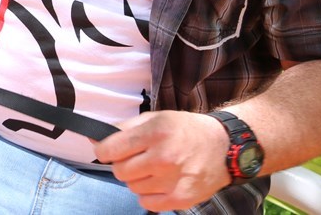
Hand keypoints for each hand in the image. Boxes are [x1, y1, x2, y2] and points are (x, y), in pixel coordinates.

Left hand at [95, 110, 231, 211]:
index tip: (107, 151)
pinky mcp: (180, 198)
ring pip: (132, 187)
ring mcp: (172, 180)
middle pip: (119, 171)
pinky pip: (147, 203)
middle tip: (138, 159)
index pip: (110, 149)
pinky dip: (149, 195)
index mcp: (155, 132)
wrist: (224, 147)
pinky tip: (161, 182)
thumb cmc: (187, 130)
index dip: (104, 151)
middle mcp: (163, 157)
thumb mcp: (157, 118)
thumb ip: (124, 128)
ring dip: (138, 179)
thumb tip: (96, 140)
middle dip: (123, 164)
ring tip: (154, 169)